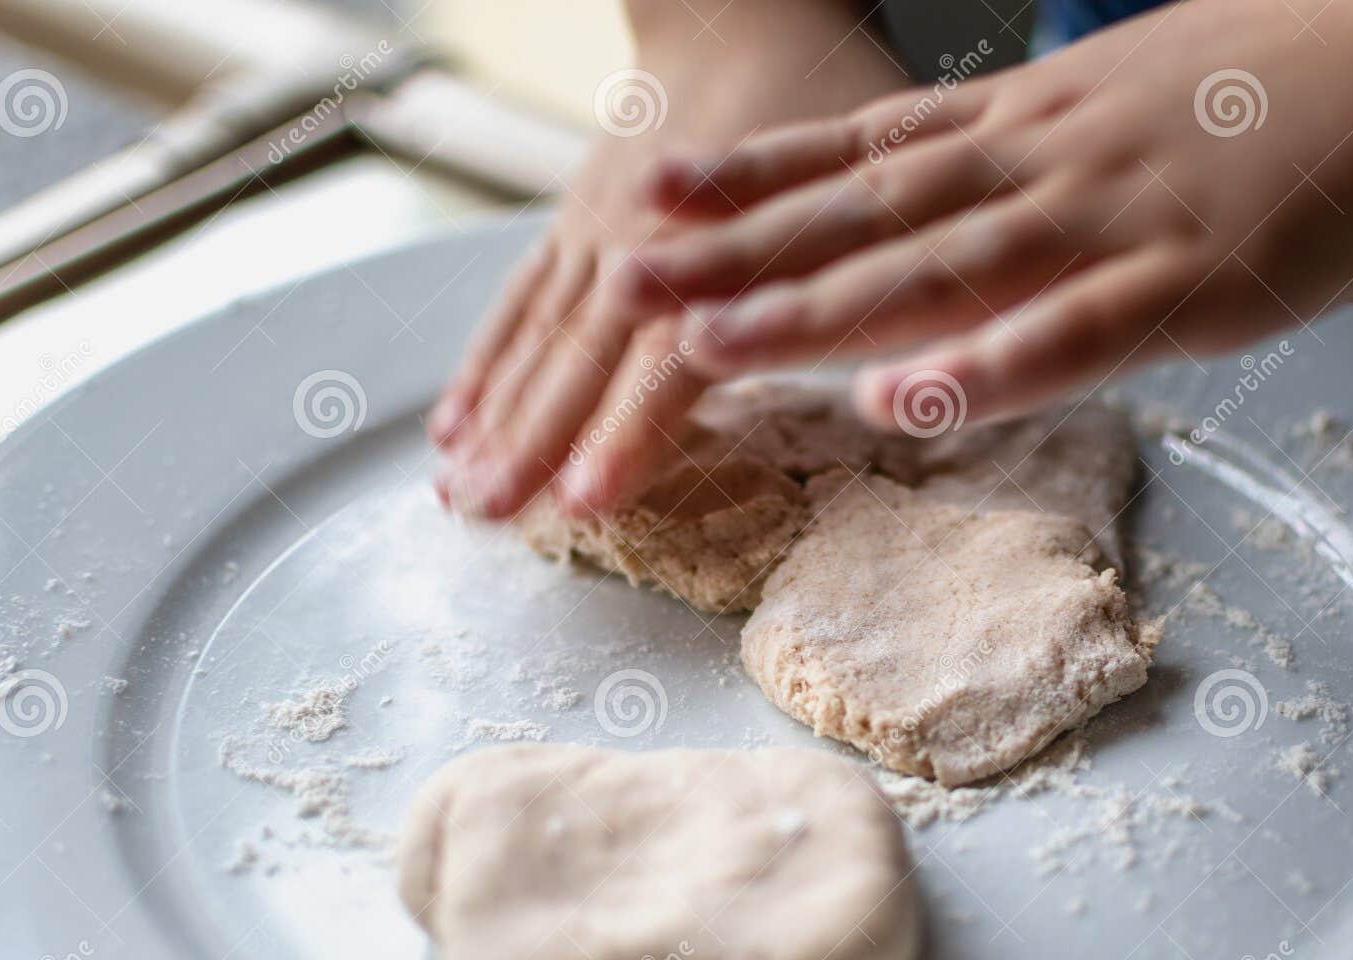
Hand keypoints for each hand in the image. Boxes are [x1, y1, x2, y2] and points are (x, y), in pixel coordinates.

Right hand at [430, 1, 907, 518]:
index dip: (627, 434)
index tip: (585, 501)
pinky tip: (452, 421)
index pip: (665, 360)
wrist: (742, 14)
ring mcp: (595, 238)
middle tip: (484, 516)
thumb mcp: (873, 178)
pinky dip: (483, 363)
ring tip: (453, 492)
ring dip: (495, 418)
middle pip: (578, 362)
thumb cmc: (823, 100)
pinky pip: (518, 302)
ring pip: (537, 339)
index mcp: (717, 251)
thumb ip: (866, 271)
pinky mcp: (572, 229)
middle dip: (530, 445)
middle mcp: (640, 249)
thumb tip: (901, 363)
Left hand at [623, 0, 1352, 433]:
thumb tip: (947, 183)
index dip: (746, 177)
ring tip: (706, 346)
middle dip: (734, 253)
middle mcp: (1042, 161)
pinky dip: (980, 371)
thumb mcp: (1122, 93)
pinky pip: (1070, 335)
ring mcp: (1112, 219)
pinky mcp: (1193, 283)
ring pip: (936, 271)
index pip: (856, 152)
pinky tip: (897, 404)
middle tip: (621, 286)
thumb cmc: (1281, 80)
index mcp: (1026, 122)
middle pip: (861, 213)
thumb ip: (1026, 147)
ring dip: (815, 311)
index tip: (646, 195)